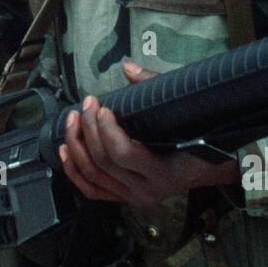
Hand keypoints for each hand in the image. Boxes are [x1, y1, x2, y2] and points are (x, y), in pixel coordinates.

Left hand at [59, 61, 238, 206]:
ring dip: (76, 145)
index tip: (103, 107)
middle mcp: (147, 190)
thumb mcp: (182, 110)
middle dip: (89, 129)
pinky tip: (64, 148)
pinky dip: (73, 170)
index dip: (107, 130)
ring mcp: (133, 197)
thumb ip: (155, 87)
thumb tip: (127, 68)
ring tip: (72, 119)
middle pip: (104, 162)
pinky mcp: (122, 198)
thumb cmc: (196, 136)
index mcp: (165, 171)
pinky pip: (90, 189)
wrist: (203, 168)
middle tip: (87, 104)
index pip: (125, 154)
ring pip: (92, 175)